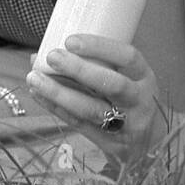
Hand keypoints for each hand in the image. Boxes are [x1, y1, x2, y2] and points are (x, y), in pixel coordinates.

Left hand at [25, 34, 167, 167]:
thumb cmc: (130, 100)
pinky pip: (79, 124)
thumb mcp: (128, 79)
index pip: (128, 57)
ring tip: (34, 78)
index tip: (70, 40)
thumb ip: (97, 64)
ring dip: (59, 93)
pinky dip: (56, 108)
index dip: (100, 47)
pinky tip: (38, 95)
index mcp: (145, 77)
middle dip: (79, 70)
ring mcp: (126, 124)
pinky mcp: (109, 142)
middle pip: (111, 85)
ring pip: (91, 109)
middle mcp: (139, 100)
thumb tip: (42, 53)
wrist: (150, 144)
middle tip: (52, 56)